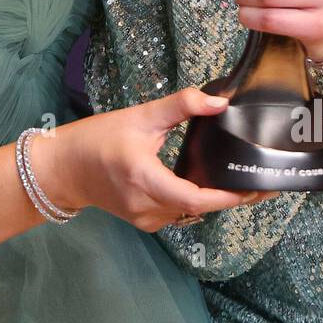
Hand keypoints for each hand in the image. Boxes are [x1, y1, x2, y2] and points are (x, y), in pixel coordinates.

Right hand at [31, 87, 277, 232]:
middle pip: (198, 208)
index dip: (226, 197)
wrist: (62, 168)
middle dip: (230, 198)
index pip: (194, 198)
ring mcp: (144, 218)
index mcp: (145, 179)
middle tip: (260, 183)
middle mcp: (146, 206)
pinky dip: (194, 201)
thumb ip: (181, 106)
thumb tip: (220, 101)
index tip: (253, 189)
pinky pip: (177, 213)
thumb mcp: (140, 116)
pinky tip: (207, 185)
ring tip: (240, 182)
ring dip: (213, 200)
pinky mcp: (143, 221)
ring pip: (189, 213)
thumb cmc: (97, 139)